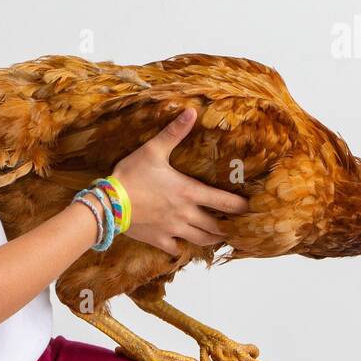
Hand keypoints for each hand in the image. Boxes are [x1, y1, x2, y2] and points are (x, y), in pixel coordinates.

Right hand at [110, 107, 249, 254]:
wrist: (108, 203)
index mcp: (189, 192)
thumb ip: (174, 132)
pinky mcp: (158, 239)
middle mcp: (186, 214)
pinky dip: (181, 247)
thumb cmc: (132, 175)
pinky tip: (182, 244)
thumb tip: (191, 111)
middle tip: (238, 226)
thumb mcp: (153, 150)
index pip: (224, 202)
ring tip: (219, 236)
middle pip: (216, 227)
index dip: (241, 207)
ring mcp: (173, 229)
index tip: (251, 208)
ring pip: (200, 240)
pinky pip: (176, 249)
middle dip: (230, 227)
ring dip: (212, 238)